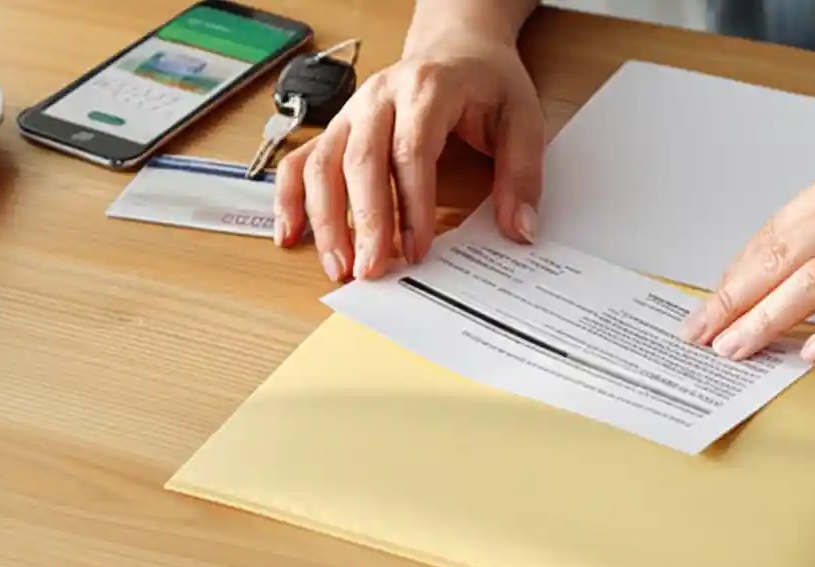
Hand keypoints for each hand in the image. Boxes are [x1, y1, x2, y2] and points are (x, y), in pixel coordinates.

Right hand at [273, 32, 544, 280]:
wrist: (458, 48)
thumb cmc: (488, 84)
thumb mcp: (523, 120)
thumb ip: (523, 175)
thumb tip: (519, 230)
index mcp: (428, 88)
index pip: (412, 150)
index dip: (412, 205)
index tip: (418, 250)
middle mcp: (380, 96)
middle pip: (360, 160)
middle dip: (363, 221)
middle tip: (371, 270)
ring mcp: (352, 112)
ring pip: (322, 163)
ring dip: (324, 219)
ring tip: (339, 267)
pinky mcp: (338, 128)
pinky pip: (300, 161)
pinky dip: (291, 198)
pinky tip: (290, 235)